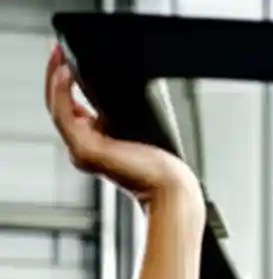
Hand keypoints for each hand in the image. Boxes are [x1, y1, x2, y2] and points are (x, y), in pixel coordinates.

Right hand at [44, 45, 199, 204]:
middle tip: (57, 50)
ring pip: (56, 108)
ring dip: (54, 79)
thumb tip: (116, 85)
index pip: (69, 106)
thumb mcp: (136, 126)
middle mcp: (81, 147)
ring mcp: (81, 150)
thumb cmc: (161, 162)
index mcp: (92, 141)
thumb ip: (118, 112)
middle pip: (57, 104)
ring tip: (59, 57)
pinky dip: (62, 92)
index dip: (64, 81)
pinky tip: (67, 74)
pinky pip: (64, 116)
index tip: (65, 57)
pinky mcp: (86, 151)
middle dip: (55, 74)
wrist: (170, 186)